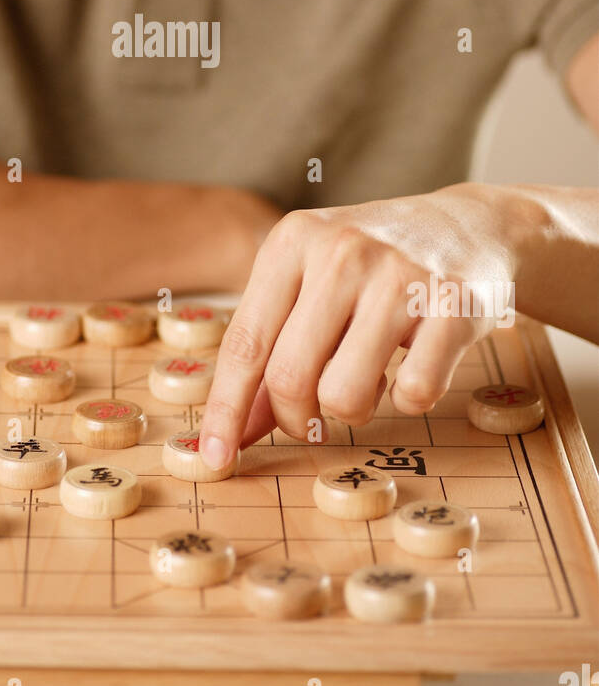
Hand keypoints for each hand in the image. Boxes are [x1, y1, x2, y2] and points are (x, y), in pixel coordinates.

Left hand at [199, 183, 526, 467]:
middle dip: (295, 418)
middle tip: (314, 417)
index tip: (214, 460)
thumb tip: (233, 432)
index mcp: (293, 240)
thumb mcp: (312, 284)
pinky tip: (415, 363)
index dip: (225, 410)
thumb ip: (271, 348)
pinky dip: (410, 397)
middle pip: (289, 377)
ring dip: (354, 409)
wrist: (470, 225)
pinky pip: (414, 395)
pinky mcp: (453, 306)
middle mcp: (341, 251)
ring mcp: (399, 276)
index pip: (245, 343)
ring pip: (344, 395)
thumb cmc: (375, 264)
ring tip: (371, 376)